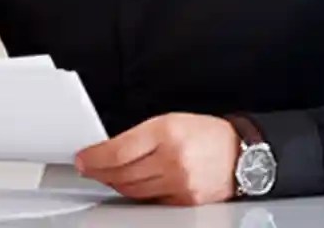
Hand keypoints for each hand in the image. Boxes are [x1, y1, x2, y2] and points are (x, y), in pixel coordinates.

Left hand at [74, 113, 241, 205]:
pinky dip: (136, 194)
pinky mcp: (186, 202)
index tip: (82, 159)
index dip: (94, 158)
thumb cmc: (204, 134)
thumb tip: (108, 152)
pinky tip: (129, 186)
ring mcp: (180, 184)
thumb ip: (138, 137)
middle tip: (88, 168)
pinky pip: (150, 201)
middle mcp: (172, 159)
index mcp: (165, 132)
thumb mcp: (168, 121)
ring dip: (114, 184)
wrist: (241, 153)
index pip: (118, 151)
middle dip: (99, 173)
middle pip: (122, 174)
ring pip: (133, 190)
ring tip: (105, 176)